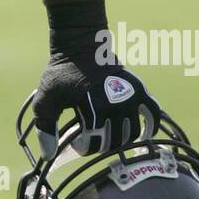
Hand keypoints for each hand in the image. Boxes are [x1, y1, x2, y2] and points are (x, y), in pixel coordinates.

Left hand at [33, 23, 160, 157]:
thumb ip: (46, 127)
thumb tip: (49, 154)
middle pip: (113, 142)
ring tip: (106, 134)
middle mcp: (117, 104)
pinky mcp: (140, 90)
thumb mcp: (46, 98)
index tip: (74, 139)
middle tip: (89, 136)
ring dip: (119, 139)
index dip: (82, 147)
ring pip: (131, 134)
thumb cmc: (61, 72)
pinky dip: (150, 127)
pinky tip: (143, 136)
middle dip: (99, 144)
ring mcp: (131, 97)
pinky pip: (153, 114)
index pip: (94, 143)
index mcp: (95, 108)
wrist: (80, 45)